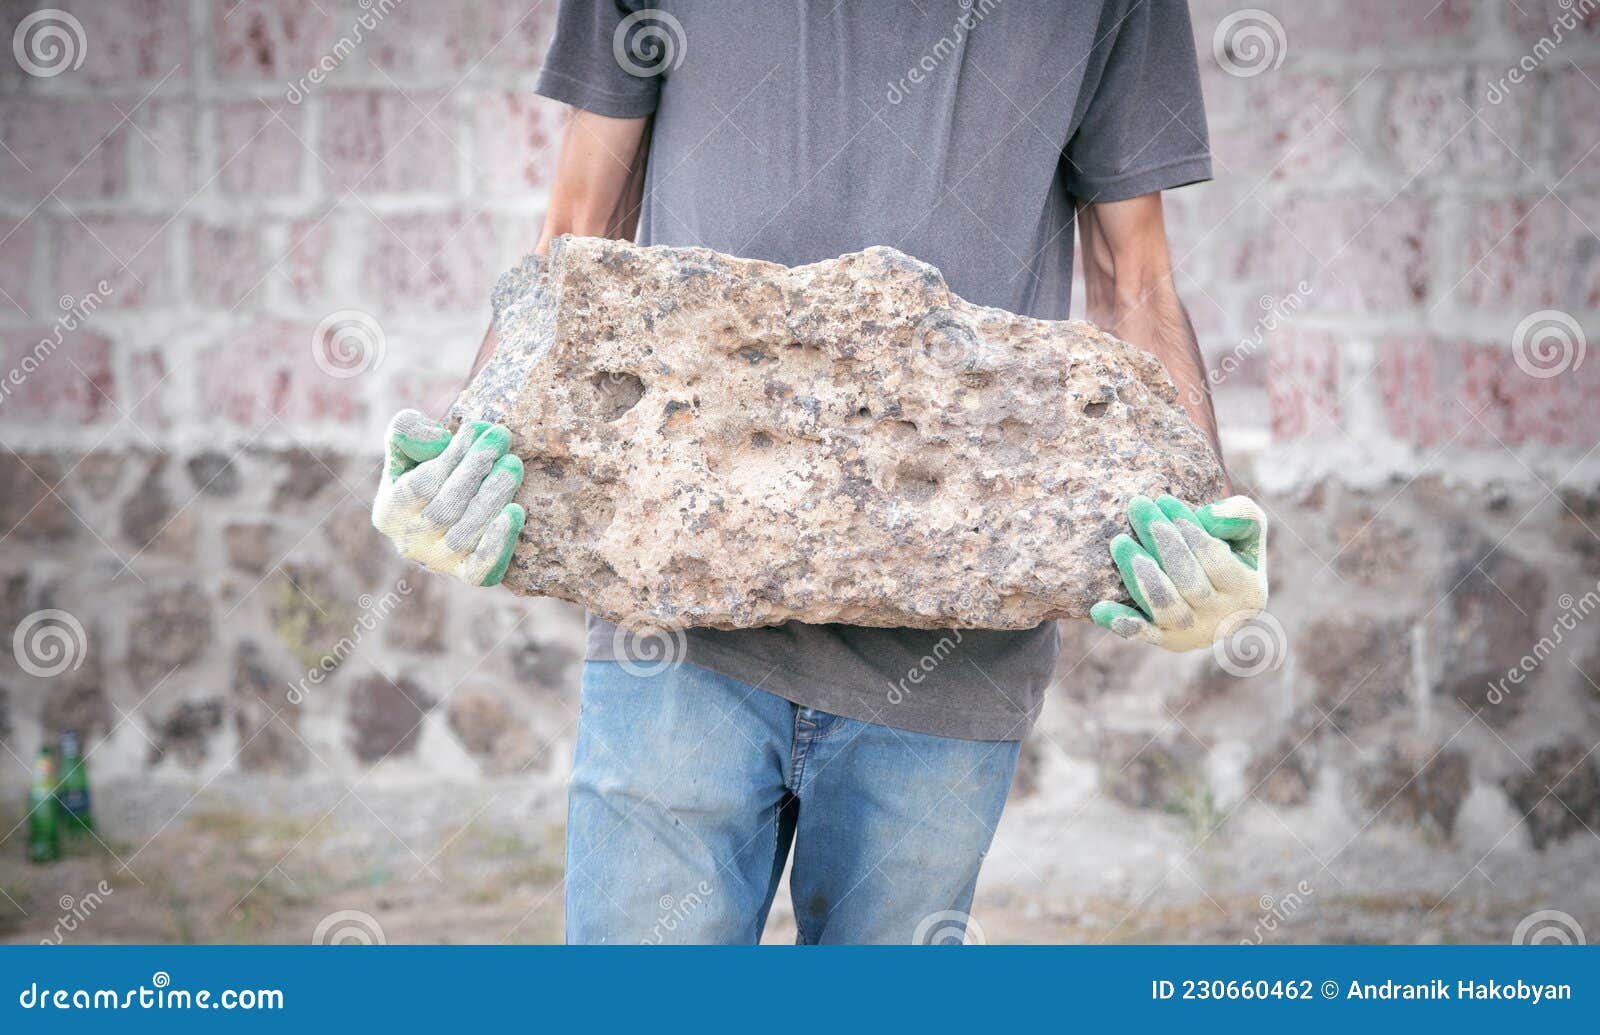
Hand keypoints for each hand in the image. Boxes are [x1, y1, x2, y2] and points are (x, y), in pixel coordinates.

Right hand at [371, 409, 525, 586]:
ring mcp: (439, 563)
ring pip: (464, 535)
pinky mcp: (467, 575)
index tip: (477, 428)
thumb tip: (437, 440)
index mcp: (389, 512)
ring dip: (491, 497)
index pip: (420, 485)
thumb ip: (406, 432)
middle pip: (444, 509)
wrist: (454, 512)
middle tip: (501, 438)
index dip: (450, 457)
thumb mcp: (407, 449)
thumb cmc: (428, 474)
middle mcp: (410, 543)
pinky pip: (480, 568)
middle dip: (476, 469)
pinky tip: (515, 513)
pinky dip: (497, 544)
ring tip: (512, 464)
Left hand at [1089, 494, 1267, 651]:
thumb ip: (1241, 515)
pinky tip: (1099, 608)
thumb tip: (1208, 516)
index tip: (1164, 501)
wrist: (1223, 603)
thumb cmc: (1233, 555)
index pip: (1215, 559)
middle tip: (1138, 507)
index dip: (1189, 530)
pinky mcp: (1165, 641)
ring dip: (1140, 574)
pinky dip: (1122, 622)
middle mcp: (1221, 618)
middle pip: (1188, 581)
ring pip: (1165, 606)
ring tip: (1120, 541)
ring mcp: (1192, 634)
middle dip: (1161, 541)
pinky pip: (1143, 635)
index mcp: (1246, 591)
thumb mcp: (1248, 531)